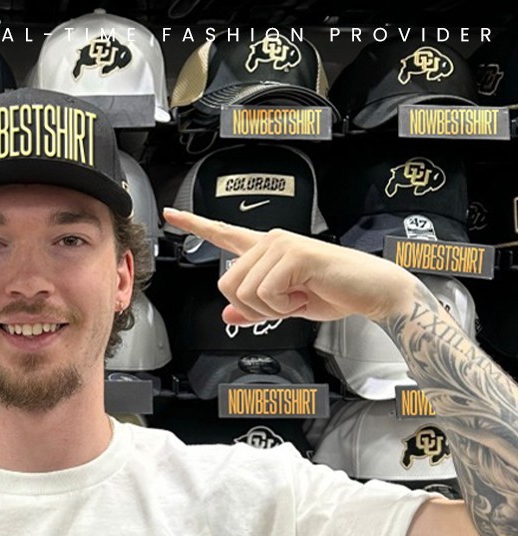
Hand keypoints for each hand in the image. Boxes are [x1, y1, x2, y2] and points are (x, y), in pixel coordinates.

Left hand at [163, 208, 419, 327]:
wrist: (369, 292)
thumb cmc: (332, 294)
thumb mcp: (286, 307)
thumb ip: (255, 310)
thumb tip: (227, 314)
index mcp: (265, 250)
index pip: (224, 235)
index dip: (195, 226)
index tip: (170, 214)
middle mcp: (270, 241)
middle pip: (227, 284)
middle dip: (251, 307)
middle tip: (283, 305)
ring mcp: (282, 245)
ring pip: (244, 292)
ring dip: (269, 309)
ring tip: (296, 299)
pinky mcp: (294, 255)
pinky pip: (265, 293)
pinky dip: (282, 307)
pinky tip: (303, 296)